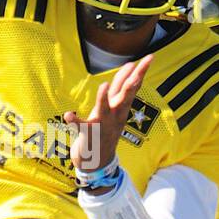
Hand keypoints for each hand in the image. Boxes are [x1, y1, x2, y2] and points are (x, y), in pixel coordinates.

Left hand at [64, 54, 152, 176]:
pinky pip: (80, 127)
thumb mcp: (117, 109)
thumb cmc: (106, 131)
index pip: (132, 86)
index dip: (140, 71)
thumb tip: (131, 69)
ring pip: (103, 110)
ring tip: (103, 86)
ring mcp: (101, 125)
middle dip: (130, 81)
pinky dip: (74, 121)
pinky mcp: (87, 134)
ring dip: (103, 99)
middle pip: (123, 95)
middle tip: (136, 68)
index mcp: (120, 108)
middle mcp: (114, 115)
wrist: (98, 162)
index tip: (150, 56)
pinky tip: (68, 115)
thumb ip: (120, 89)